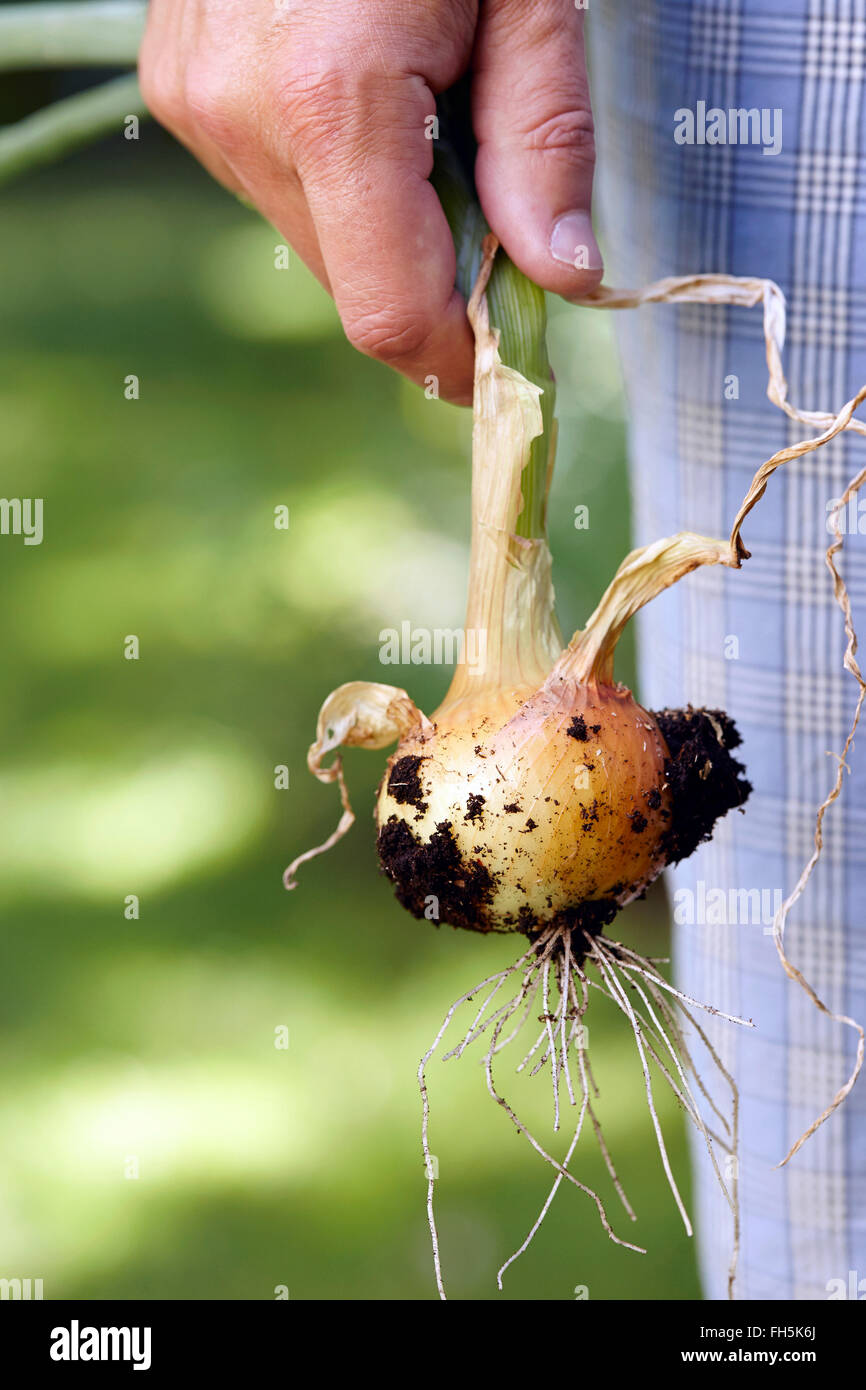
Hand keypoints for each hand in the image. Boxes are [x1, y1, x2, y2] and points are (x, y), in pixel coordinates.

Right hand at [139, 0, 601, 404]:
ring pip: (319, 245)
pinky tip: (374, 102)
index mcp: (330, 98)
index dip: (459, 361)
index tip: (512, 358)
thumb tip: (560, 282)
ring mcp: (196, 102)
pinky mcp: (178, 87)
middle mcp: (239, 115)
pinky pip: (281, 189)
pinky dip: (345, 183)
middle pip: (356, 291)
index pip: (390, 315)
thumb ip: (545, 145)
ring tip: (431, 123)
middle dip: (438, 286)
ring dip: (392, 231)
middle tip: (501, 221)